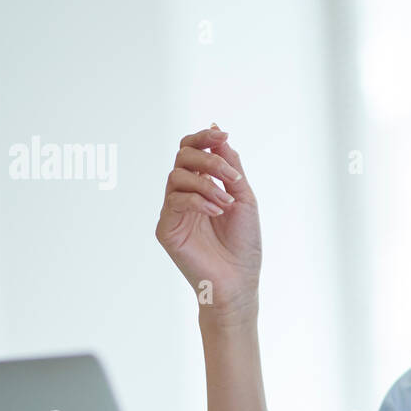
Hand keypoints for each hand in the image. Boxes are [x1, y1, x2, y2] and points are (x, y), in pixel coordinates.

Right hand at [155, 123, 261, 323]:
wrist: (239, 280)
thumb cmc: (244, 243)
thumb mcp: (243, 197)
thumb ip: (230, 166)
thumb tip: (217, 130)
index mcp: (202, 186)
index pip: (192, 151)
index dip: (203, 138)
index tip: (223, 135)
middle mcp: (185, 195)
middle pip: (182, 157)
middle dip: (207, 159)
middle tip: (229, 176)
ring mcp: (173, 211)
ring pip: (176, 176)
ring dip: (206, 184)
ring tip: (226, 203)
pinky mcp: (166, 228)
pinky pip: (174, 200)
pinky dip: (198, 201)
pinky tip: (216, 212)